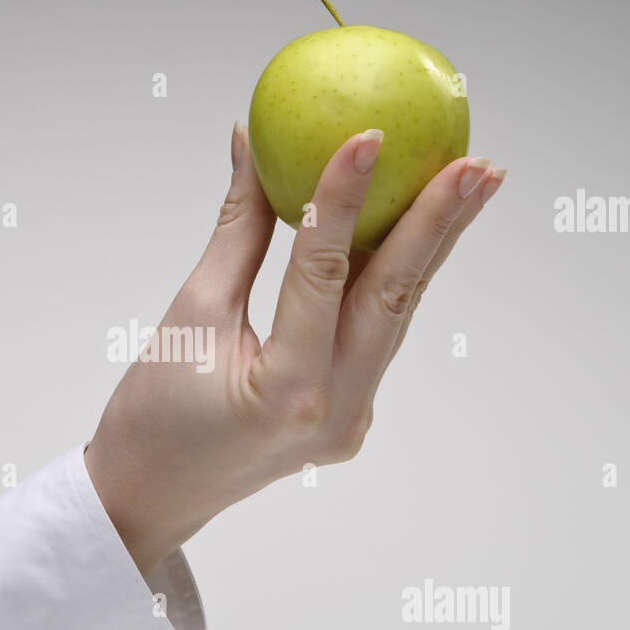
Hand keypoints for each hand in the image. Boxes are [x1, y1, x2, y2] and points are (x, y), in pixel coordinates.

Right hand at [85, 123, 504, 574]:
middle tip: (477, 163)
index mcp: (288, 391)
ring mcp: (352, 417)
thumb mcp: (189, 313)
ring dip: (430, 246)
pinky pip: (375, 332)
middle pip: (395, 299)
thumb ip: (238, 230)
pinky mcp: (351, 411)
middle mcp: (337, 410)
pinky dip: (393, 278)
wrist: (151, 495)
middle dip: (438, 224)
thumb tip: (253, 145)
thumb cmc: (151, 415)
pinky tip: (415, 230)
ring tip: (473, 184)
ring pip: (395, 314)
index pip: (323, 274)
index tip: (367, 134)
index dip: (342, 197)